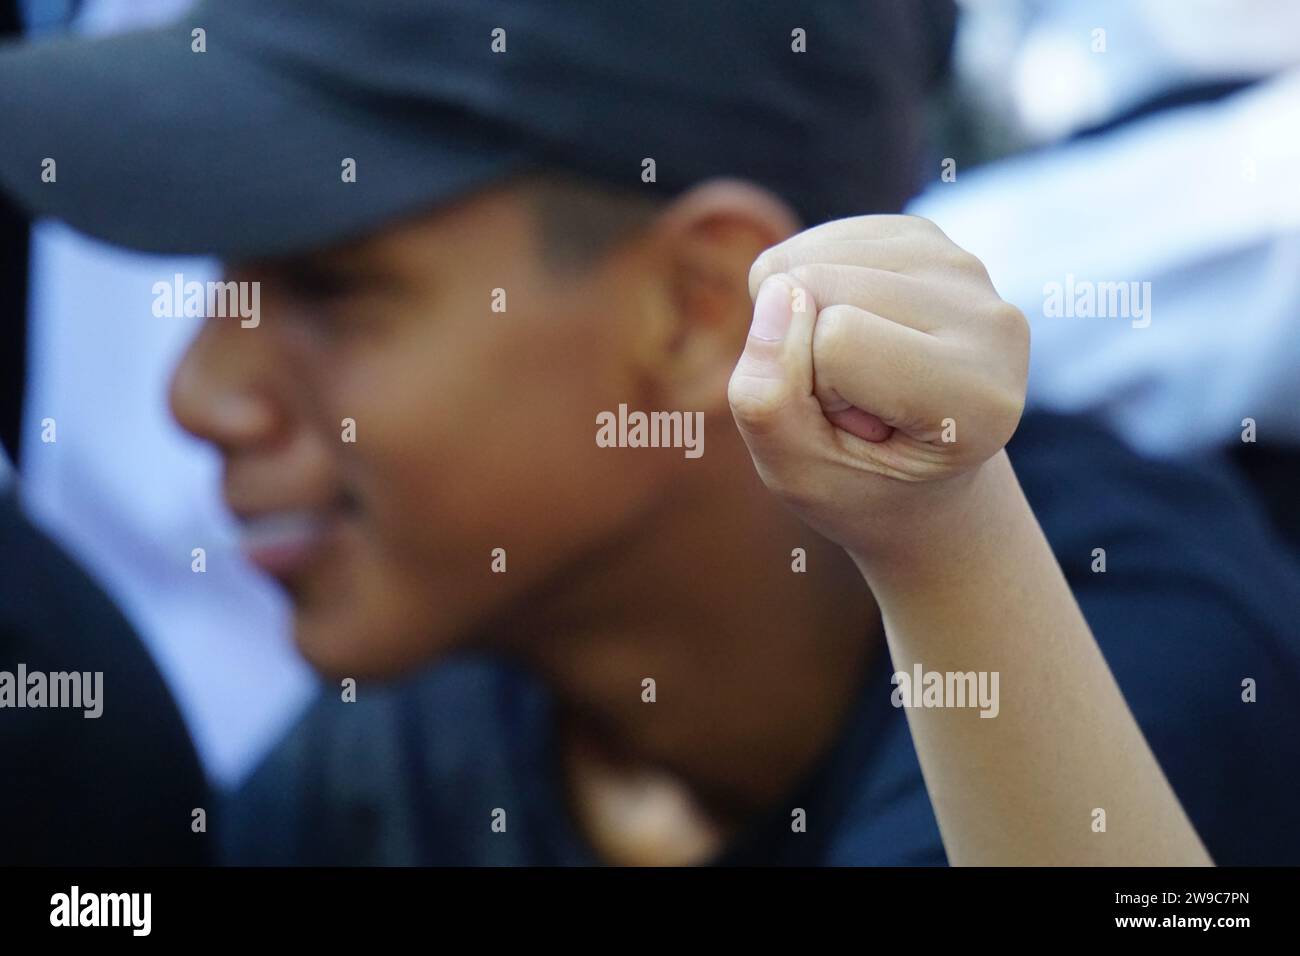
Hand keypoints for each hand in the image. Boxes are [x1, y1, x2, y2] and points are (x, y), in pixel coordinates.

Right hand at [727, 214, 1028, 559]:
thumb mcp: (797, 474)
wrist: (921, 479)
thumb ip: (767, 398)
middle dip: (805, 350)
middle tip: (852, 403)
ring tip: (854, 371)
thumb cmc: (859, 484)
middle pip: (821, 286)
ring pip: (814, 258)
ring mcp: (965, 269)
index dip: (818, 392)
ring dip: (803, 318)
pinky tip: (848, 332)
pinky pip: (819, 242)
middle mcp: (992, 321)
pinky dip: (804, 290)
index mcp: (979, 398)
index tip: (862, 431)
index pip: (838, 340)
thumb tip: (774, 286)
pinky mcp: (930, 239)